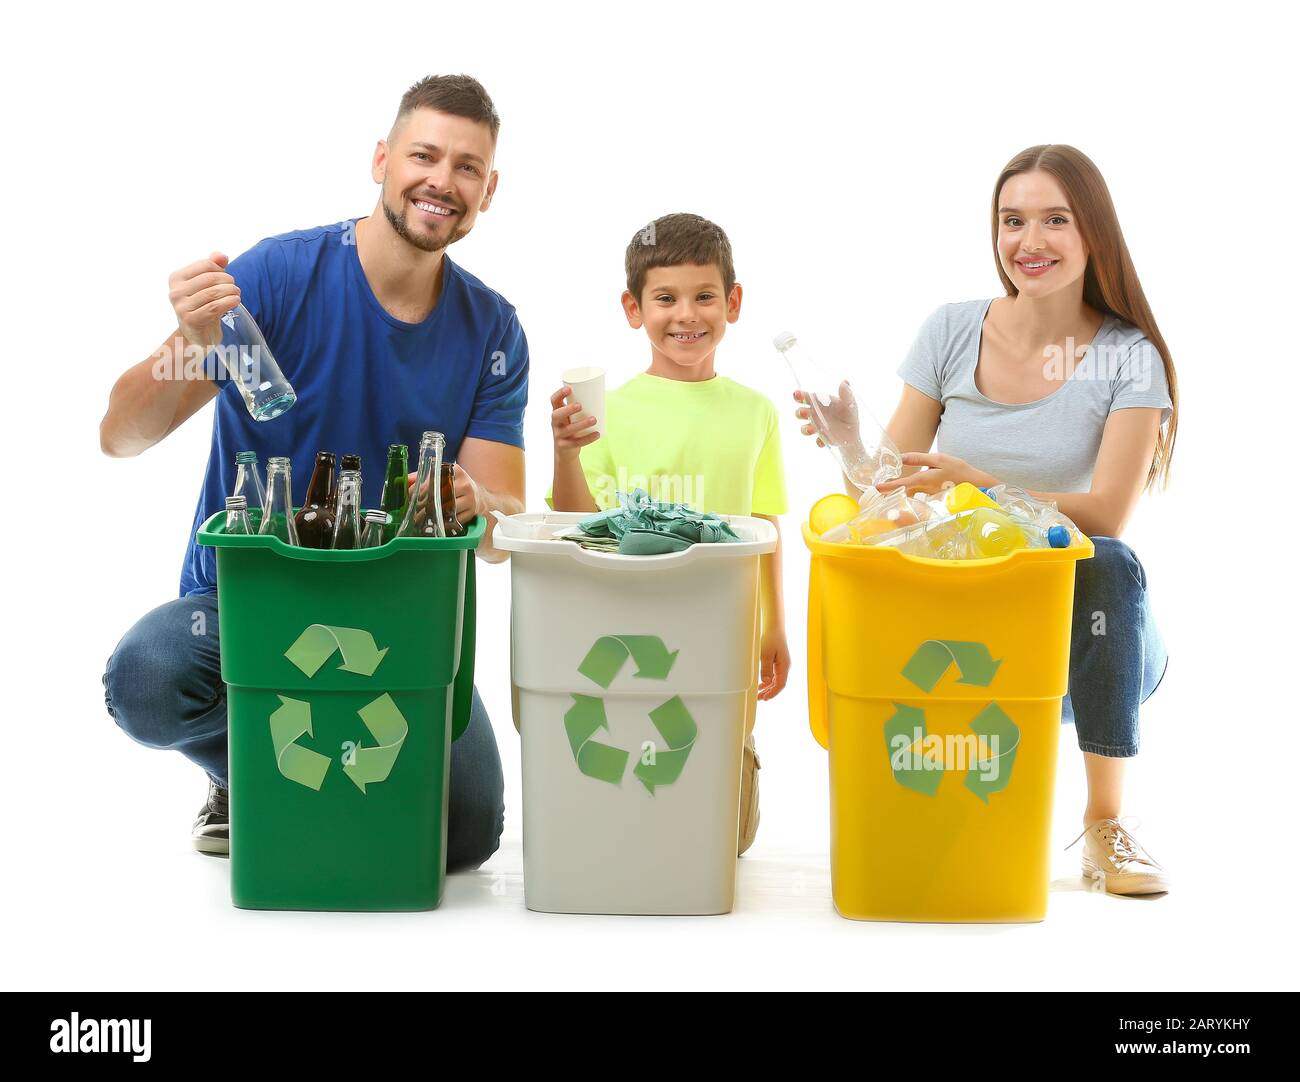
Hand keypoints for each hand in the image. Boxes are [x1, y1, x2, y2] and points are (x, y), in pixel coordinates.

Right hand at [168, 252, 239, 351]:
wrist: (198, 336)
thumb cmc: (203, 307)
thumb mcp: (206, 286)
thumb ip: (213, 268)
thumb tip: (222, 256)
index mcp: (176, 278)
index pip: (205, 265)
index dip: (221, 270)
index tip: (226, 279)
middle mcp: (175, 291)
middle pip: (211, 278)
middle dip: (228, 281)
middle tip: (235, 288)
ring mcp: (181, 307)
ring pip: (214, 292)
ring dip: (231, 292)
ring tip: (236, 295)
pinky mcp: (191, 320)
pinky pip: (215, 307)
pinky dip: (229, 302)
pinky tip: (235, 301)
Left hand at [405, 464, 480, 523]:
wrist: (480, 496)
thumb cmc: (455, 485)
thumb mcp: (443, 476)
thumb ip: (422, 477)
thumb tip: (404, 481)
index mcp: (456, 471)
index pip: (435, 480)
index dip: (420, 489)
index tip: (410, 497)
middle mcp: (465, 484)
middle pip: (441, 495)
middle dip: (425, 505)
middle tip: (414, 512)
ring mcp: (470, 498)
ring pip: (448, 508)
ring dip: (434, 516)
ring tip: (421, 520)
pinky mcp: (472, 512)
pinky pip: (455, 519)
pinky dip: (444, 522)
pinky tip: (436, 523)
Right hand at [550, 385, 599, 460]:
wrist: (565, 453)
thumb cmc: (572, 429)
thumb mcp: (573, 418)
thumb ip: (582, 408)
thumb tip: (602, 394)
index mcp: (557, 412)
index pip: (554, 401)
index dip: (559, 394)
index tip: (569, 389)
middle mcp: (555, 423)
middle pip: (557, 415)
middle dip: (568, 409)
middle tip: (580, 405)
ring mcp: (558, 435)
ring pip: (568, 429)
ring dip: (582, 424)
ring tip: (594, 419)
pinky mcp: (564, 446)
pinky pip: (576, 443)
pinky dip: (588, 438)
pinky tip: (597, 434)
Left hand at [758, 626, 790, 701]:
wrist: (774, 628)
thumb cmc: (771, 639)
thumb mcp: (766, 654)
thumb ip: (766, 669)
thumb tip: (766, 682)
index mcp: (784, 666)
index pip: (780, 684)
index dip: (773, 693)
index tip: (765, 698)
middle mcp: (785, 667)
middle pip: (778, 684)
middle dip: (770, 693)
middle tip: (759, 698)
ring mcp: (782, 665)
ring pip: (776, 681)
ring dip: (768, 688)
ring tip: (759, 694)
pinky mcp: (778, 662)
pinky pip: (774, 675)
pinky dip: (768, 681)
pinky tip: (762, 685)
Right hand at [794, 383, 863, 451]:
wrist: (854, 433)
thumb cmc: (849, 414)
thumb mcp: (850, 403)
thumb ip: (847, 394)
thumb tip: (845, 382)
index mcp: (819, 403)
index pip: (806, 398)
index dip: (799, 396)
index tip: (796, 394)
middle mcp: (815, 415)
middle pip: (801, 412)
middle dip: (800, 413)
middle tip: (805, 413)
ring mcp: (817, 427)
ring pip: (804, 428)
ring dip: (806, 429)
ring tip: (812, 429)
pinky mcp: (822, 439)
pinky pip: (818, 441)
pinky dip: (820, 441)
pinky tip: (823, 441)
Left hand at [875, 452, 997, 495]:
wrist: (977, 486)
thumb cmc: (958, 470)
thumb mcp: (939, 459)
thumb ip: (919, 458)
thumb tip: (901, 457)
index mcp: (926, 480)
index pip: (903, 484)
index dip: (889, 486)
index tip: (876, 488)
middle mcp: (925, 491)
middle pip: (902, 493)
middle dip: (889, 493)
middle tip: (874, 492)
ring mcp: (928, 498)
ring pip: (909, 496)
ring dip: (897, 495)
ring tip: (885, 492)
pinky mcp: (932, 500)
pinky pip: (917, 499)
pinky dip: (909, 497)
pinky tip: (903, 495)